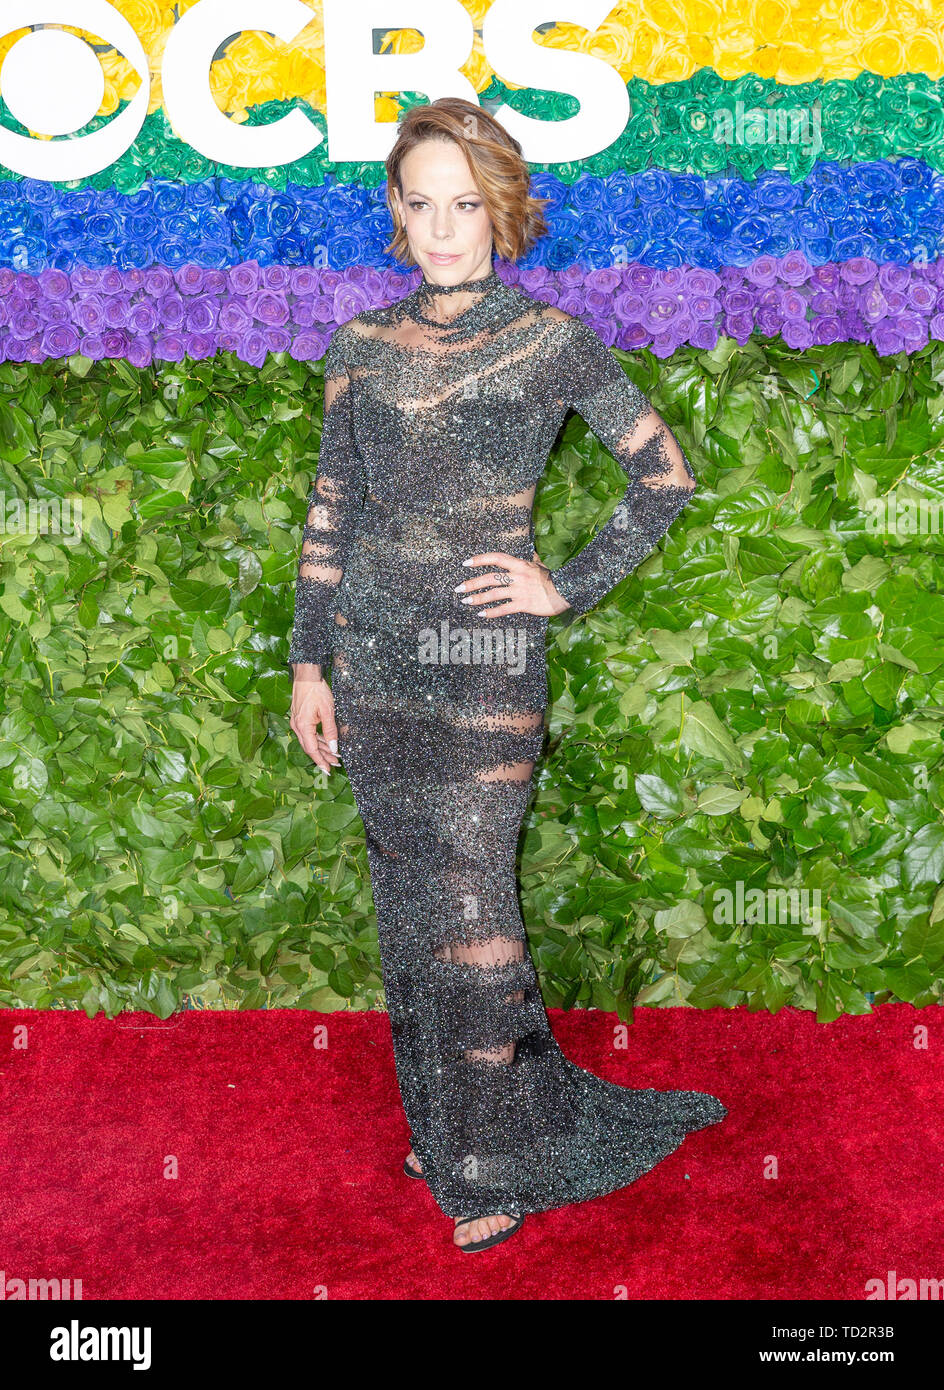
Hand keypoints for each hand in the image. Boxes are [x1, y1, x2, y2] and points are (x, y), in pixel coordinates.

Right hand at [289, 666, 340, 774]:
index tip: (328, 770)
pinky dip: (317, 740)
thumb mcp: (328, 711)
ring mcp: (297, 723)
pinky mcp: (300, 718)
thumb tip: (333, 748)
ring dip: (321, 749)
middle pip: (310, 748)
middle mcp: (297, 727)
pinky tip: (326, 744)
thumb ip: (331, 731)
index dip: (320, 761)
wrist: (306, 676)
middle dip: (323, 757)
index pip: (312, 750)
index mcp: (303, 727)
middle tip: (335, 765)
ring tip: (333, 756)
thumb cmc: (316, 690)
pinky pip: (308, 734)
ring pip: (310, 741)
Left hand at [455, 550, 571, 617]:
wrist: (567, 591)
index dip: (479, 560)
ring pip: (493, 594)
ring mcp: (520, 591)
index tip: (466, 563)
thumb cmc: (554, 578)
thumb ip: (533, 559)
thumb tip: (532, 551)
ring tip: (465, 601)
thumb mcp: (541, 565)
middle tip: (458, 588)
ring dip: (477, 598)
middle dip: (472, 583)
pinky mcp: (524, 604)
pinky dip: (491, 612)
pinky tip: (481, 614)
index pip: (495, 558)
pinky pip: (504, 609)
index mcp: (520, 565)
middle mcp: (517, 576)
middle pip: (489, 578)